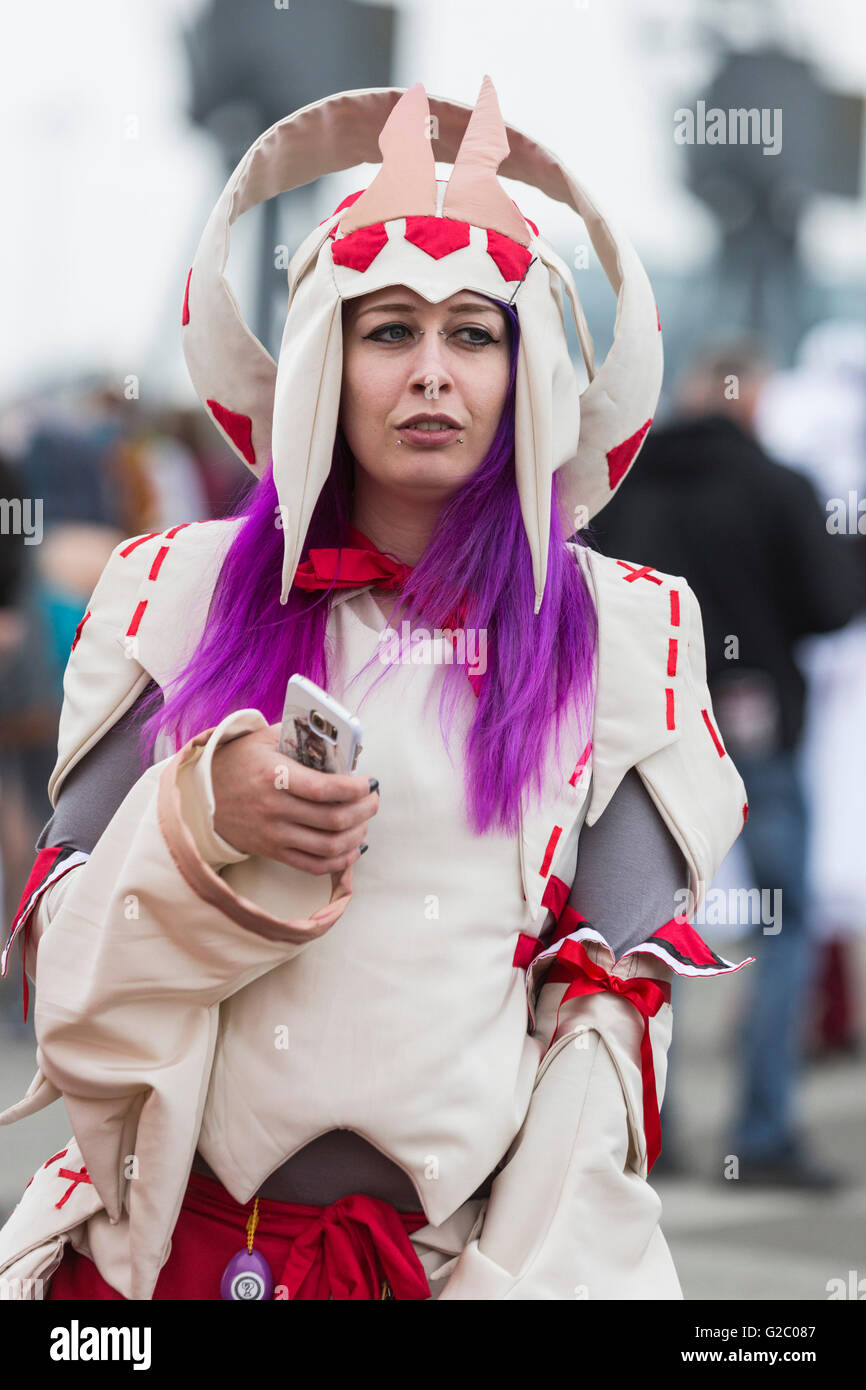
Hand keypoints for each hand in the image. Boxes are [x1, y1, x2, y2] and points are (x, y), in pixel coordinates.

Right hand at [211, 721, 378, 874]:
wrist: (200, 794)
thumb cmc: (238, 760)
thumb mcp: (265, 738)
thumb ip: (301, 737)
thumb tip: (342, 744)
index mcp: (274, 776)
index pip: (325, 789)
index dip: (355, 788)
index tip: (369, 782)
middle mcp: (274, 809)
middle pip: (333, 820)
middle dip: (364, 810)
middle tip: (373, 799)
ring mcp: (273, 835)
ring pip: (328, 846)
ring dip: (356, 836)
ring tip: (364, 822)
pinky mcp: (272, 852)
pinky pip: (313, 866)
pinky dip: (339, 861)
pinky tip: (352, 848)